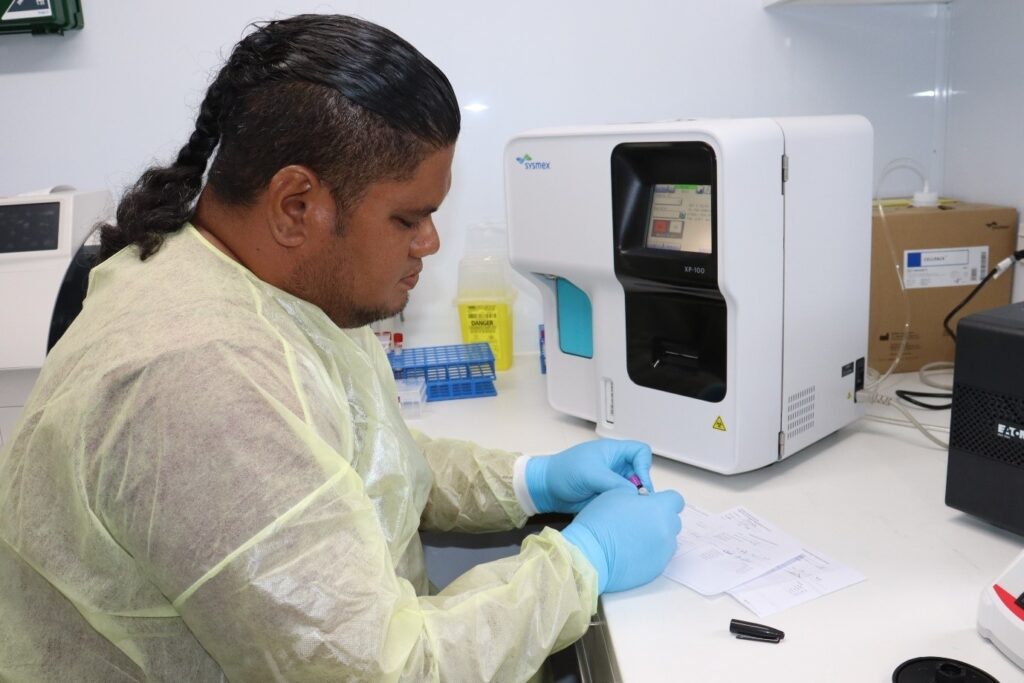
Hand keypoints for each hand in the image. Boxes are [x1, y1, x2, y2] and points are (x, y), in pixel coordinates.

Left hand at [525, 439, 652, 513]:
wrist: (546, 488)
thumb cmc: (564, 471)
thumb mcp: (591, 474)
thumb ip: (615, 482)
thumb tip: (635, 494)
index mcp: (614, 452)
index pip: (641, 452)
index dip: (645, 466)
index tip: (639, 484)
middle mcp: (616, 466)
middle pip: (641, 473)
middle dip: (642, 487)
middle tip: (637, 501)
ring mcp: (612, 481)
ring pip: (633, 489)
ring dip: (633, 499)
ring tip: (628, 508)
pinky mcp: (607, 496)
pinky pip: (623, 501)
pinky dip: (624, 507)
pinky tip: (621, 513)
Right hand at [561, 488, 683, 593]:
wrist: (590, 554)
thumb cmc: (600, 522)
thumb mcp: (616, 493)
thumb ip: (637, 494)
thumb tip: (644, 499)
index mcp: (660, 508)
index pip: (676, 500)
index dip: (664, 500)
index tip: (651, 504)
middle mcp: (667, 530)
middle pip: (673, 520)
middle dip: (660, 518)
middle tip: (638, 521)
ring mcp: (664, 552)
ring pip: (667, 540)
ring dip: (656, 536)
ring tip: (632, 539)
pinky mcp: (657, 569)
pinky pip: (658, 556)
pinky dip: (649, 553)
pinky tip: (630, 552)